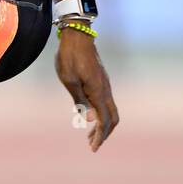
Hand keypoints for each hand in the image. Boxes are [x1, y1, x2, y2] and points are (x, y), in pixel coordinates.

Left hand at [55, 27, 118, 151]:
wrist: (77, 35)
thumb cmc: (69, 57)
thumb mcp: (69, 80)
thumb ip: (79, 100)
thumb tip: (88, 120)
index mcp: (98, 91)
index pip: (104, 120)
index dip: (100, 136)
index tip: (93, 148)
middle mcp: (105, 89)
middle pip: (113, 118)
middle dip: (104, 133)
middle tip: (92, 144)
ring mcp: (105, 85)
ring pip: (110, 110)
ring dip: (102, 124)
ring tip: (89, 134)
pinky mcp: (101, 81)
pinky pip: (105, 102)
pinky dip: (100, 114)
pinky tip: (89, 116)